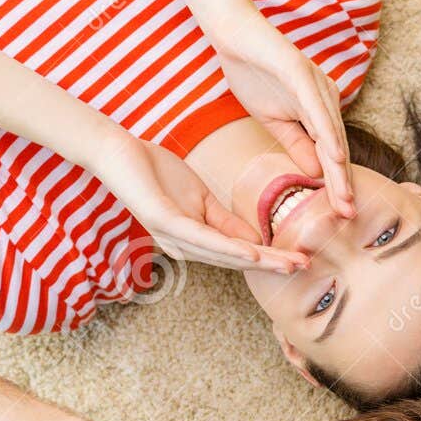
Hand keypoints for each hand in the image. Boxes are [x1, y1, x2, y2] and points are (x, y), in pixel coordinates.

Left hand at [94, 132, 306, 273]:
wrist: (117, 152)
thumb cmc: (156, 172)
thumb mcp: (202, 198)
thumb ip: (227, 222)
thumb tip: (255, 240)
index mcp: (194, 241)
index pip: (239, 253)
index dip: (270, 259)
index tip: (300, 261)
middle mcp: (184, 246)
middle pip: (236, 259)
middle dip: (271, 265)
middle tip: (304, 268)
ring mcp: (173, 237)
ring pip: (223, 253)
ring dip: (258, 262)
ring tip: (287, 265)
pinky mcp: (163, 221)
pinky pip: (202, 238)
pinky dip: (228, 248)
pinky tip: (252, 253)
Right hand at [213, 12, 356, 217]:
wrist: (234, 36)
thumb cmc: (254, 75)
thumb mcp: (275, 121)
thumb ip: (298, 145)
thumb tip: (315, 174)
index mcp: (320, 110)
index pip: (331, 153)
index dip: (337, 183)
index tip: (342, 213)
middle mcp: (326, 98)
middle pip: (337, 148)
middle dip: (343, 183)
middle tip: (349, 214)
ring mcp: (317, 85)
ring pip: (331, 133)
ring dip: (339, 167)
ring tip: (345, 196)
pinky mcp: (302, 73)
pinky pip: (317, 109)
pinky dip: (327, 134)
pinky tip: (334, 156)